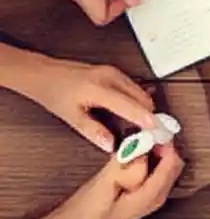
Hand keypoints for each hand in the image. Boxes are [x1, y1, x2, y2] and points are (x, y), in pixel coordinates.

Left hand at [7, 53, 154, 152]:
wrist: (43, 74)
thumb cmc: (53, 92)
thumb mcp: (70, 116)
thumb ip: (93, 131)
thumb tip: (111, 145)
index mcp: (98, 88)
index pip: (131, 106)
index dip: (147, 120)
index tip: (158, 131)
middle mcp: (110, 77)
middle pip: (143, 99)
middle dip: (149, 118)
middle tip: (150, 135)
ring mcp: (114, 73)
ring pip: (142, 94)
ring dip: (145, 110)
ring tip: (141, 128)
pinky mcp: (115, 73)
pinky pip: (136, 88)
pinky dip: (139, 102)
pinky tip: (134, 113)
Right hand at [26, 145, 184, 218]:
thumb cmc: (88, 209)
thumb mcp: (105, 182)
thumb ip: (126, 163)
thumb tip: (143, 144)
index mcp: (152, 195)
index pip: (172, 163)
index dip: (165, 143)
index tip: (153, 128)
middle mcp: (158, 197)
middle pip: (172, 164)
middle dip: (161, 146)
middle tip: (143, 131)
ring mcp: (152, 197)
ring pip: (164, 167)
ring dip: (154, 151)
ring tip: (135, 139)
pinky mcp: (143, 194)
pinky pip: (154, 171)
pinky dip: (147, 159)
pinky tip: (131, 153)